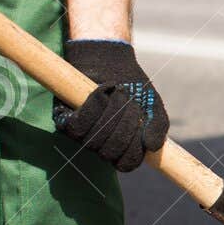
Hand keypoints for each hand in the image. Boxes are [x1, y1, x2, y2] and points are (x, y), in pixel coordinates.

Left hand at [54, 40, 169, 171]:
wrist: (112, 60)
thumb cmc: (133, 87)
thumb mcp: (152, 106)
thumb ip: (158, 127)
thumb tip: (153, 147)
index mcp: (121, 146)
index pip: (125, 164)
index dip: (133, 151)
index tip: (141, 129)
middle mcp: (101, 144)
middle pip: (109, 152)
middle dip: (124, 126)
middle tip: (131, 103)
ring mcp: (82, 133)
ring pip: (93, 140)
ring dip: (110, 114)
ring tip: (118, 93)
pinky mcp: (65, 118)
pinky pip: (77, 126)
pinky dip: (92, 108)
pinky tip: (102, 92)